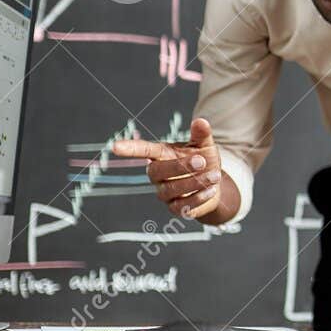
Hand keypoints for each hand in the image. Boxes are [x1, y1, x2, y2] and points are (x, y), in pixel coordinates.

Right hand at [111, 117, 229, 221]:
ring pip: (171, 189)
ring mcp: (165, 193)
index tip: (115, 147)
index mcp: (161, 156)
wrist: (215, 184)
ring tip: (215, 174)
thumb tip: (201, 121)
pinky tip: (211, 189)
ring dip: (194, 182)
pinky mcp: (176, 209)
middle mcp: (158, 175)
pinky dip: (198, 197)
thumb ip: (201, 135)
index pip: (143, 151)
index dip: (130, 149)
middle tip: (202, 160)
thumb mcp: (204, 146)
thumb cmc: (203, 161)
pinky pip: (182, 206)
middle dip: (180, 166)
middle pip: (157, 171)